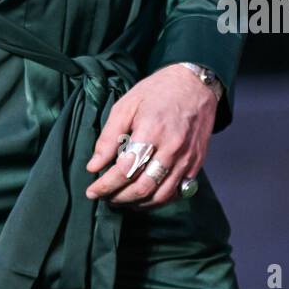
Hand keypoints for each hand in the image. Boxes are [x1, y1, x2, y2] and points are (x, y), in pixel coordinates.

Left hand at [84, 64, 217, 208]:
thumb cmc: (157, 91)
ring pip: (160, 195)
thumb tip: (94, 166)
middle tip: (104, 197)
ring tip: (120, 199)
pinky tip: (144, 196)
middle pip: (142, 187)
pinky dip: (158, 200)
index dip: (106, 185)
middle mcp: (172, 148)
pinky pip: (177, 192)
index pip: (125, 169)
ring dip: (137, 203)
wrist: (194, 84)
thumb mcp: (126, 105)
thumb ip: (109, 137)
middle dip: (118, 197)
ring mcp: (186, 158)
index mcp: (152, 130)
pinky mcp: (196, 164)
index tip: (92, 191)